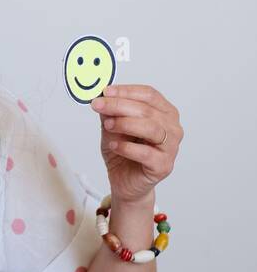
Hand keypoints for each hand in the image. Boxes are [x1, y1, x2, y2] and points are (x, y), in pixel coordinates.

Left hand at [91, 83, 182, 205]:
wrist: (124, 180)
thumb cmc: (123, 152)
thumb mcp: (112, 127)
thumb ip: (110, 112)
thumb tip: (102, 96)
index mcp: (164, 112)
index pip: (149, 94)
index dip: (126, 91)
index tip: (105, 91)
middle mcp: (172, 128)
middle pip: (147, 110)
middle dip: (119, 105)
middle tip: (99, 105)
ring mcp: (171, 148)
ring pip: (150, 128)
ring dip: (125, 124)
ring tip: (107, 125)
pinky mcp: (163, 166)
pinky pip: (146, 153)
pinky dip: (126, 147)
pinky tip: (114, 145)